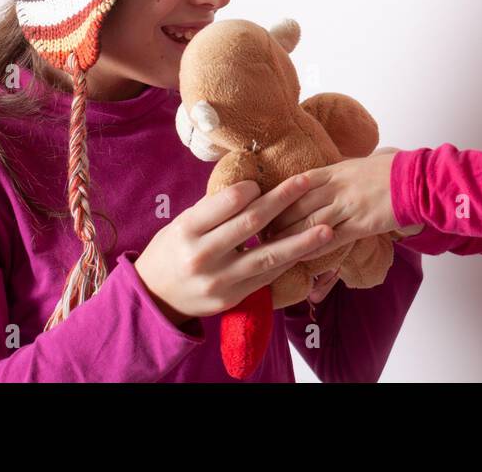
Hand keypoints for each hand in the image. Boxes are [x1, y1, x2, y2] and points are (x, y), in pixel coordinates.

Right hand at [134, 177, 336, 326]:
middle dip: (284, 200)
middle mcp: (203, 256)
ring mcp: (220, 281)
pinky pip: (267, 277)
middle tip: (307, 182)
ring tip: (328, 228)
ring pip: (268, 256)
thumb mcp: (181, 224)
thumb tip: (252, 185)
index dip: (252, 188)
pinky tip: (308, 251)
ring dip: (302, 241)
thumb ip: (214, 210)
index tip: (263, 182)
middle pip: (253, 223)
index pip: (229, 202)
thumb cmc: (171, 251)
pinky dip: (289, 262)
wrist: (153, 298)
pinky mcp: (233, 299)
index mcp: (187, 230)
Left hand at [265, 147, 409, 252]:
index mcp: (335, 170)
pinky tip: (300, 257)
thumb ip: (340, 171)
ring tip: (273, 248)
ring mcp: (348, 206)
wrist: (417, 180)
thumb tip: (326, 176)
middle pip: (297, 204)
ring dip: (289, 237)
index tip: (263, 206)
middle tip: (259, 233)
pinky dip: (313, 248)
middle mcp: (337, 187)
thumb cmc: (392, 168)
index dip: (278, 196)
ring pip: (309, 223)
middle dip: (276, 220)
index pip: (297, 183)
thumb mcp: (360, 162)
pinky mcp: (360, 225)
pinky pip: (331, 239)